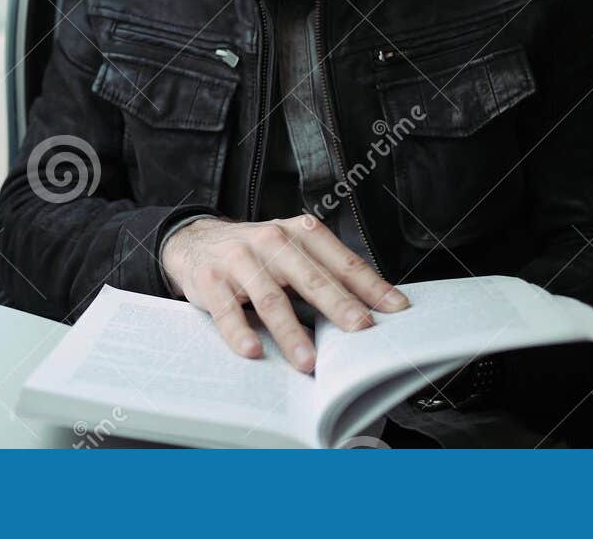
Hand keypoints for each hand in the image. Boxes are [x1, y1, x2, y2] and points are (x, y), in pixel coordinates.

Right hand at [161, 214, 409, 371]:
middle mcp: (273, 240)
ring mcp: (239, 259)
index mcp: (301, 232)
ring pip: (270, 298)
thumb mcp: (294, 251)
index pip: (341, 261)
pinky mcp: (210, 279)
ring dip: (291, 332)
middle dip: (338, 305)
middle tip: (360, 330)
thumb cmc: (259, 254)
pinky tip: (253, 351)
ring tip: (308, 361)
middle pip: (310, 277)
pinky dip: (239, 332)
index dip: (370, 286)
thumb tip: (373, 309)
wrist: (196, 241)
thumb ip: (327, 273)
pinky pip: (226, 310)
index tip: (396, 309)